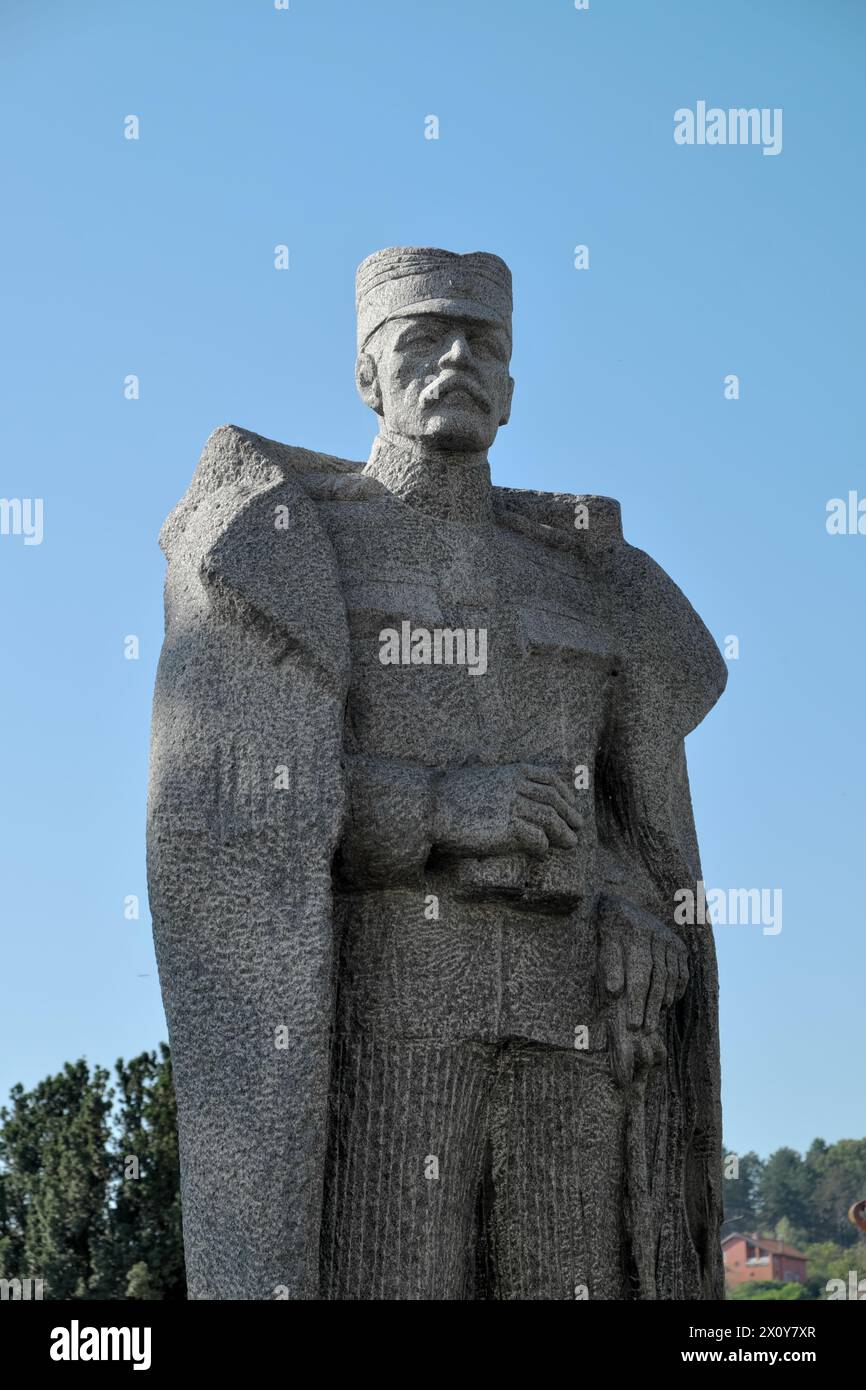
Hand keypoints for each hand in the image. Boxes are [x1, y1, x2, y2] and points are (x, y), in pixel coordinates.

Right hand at [432, 763, 582, 858]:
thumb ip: (503, 784)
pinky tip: (539, 852)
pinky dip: (543, 847)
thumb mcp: (481, 779)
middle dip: (570, 815)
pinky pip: (537, 839)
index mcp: (512, 772)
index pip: (550, 778)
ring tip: (569, 844)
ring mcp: (513, 806)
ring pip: (551, 820)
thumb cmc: (448, 795)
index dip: (566, 793)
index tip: (571, 805)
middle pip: (555, 800)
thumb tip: (518, 799)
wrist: (430, 805)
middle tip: (576, 828)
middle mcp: (517, 786)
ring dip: (564, 834)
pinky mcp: (508, 828)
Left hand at [597, 895, 688, 1085]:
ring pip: (671, 977)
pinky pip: (682, 972)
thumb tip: (615, 992)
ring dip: (664, 1001)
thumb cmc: (607, 929)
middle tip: (645, 1030)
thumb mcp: (603, 942)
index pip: (639, 976)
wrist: (621, 905)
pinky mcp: (678, 944)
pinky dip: (677, 989)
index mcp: (636, 933)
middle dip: (651, 1008)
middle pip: (657, 980)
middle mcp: (657, 935)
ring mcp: (670, 940)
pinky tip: (668, 1003)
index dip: (637, 1002)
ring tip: (654, 1020)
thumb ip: (610, 965)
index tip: (633, 1025)